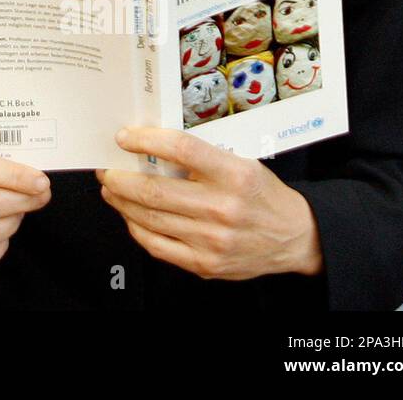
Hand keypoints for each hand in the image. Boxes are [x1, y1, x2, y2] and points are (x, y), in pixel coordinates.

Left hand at [95, 126, 323, 280]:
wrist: (295, 237)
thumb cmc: (261, 195)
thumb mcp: (239, 162)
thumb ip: (199, 156)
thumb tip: (149, 145)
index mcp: (234, 174)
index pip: (181, 150)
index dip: (146, 140)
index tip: (124, 137)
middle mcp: (223, 208)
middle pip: (155, 189)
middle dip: (119, 176)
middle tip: (106, 167)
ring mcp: (213, 240)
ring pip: (149, 218)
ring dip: (121, 200)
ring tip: (112, 188)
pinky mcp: (206, 264)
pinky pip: (157, 245)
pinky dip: (136, 228)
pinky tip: (130, 215)